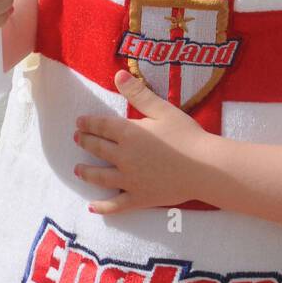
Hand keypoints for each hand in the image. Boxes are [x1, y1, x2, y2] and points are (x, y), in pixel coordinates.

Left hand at [73, 69, 212, 213]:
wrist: (204, 167)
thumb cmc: (187, 135)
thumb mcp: (163, 110)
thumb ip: (139, 94)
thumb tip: (118, 75)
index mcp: (129, 133)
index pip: (101, 126)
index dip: (88, 123)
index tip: (79, 122)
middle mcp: (124, 157)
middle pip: (98, 149)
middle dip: (85, 142)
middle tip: (76, 139)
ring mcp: (130, 181)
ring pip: (101, 177)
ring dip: (87, 172)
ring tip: (78, 169)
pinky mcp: (139, 198)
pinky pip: (116, 205)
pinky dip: (102, 207)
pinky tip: (92, 207)